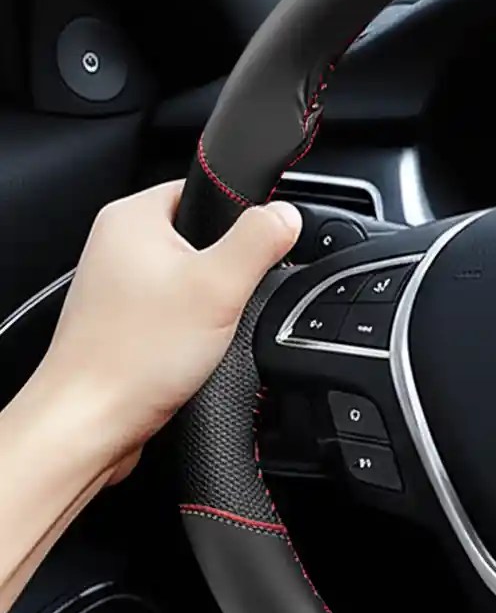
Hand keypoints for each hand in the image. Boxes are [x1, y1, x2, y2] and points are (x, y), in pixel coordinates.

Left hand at [29, 181, 300, 476]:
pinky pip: (176, 309)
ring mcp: (119, 285)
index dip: (241, 216)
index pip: (204, 189)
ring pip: (192, 277)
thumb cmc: (134, 357)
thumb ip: (260, 240)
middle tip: (229, 298)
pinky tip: (193, 349)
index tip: (256, 249)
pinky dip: (193, 326)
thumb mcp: (219, 287)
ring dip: (212, 302)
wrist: (92, 423)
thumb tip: (286, 215)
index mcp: (133, 217)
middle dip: (229, 269)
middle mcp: (118, 244)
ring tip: (207, 329)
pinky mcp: (125, 320)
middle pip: (203, 236)